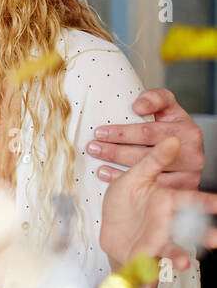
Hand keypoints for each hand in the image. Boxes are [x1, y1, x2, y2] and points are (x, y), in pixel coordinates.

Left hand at [88, 88, 204, 189]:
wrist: (187, 149)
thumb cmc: (172, 126)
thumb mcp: (168, 106)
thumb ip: (155, 98)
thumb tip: (139, 107)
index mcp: (189, 131)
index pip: (148, 133)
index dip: (121, 133)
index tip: (100, 132)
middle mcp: (193, 154)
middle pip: (145, 155)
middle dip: (114, 151)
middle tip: (93, 147)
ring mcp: (190, 174)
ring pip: (147, 174)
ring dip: (117, 169)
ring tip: (98, 164)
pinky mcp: (184, 189)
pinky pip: (151, 189)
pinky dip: (128, 182)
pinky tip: (110, 176)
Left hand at [100, 136, 216, 271]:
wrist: (108, 227)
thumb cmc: (125, 202)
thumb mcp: (134, 177)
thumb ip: (153, 161)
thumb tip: (173, 138)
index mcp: (167, 201)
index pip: (191, 200)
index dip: (207, 202)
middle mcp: (166, 223)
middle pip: (188, 230)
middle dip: (203, 235)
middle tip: (216, 238)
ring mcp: (156, 240)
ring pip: (172, 250)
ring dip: (178, 257)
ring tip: (182, 261)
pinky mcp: (143, 255)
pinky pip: (147, 266)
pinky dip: (148, 277)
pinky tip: (148, 285)